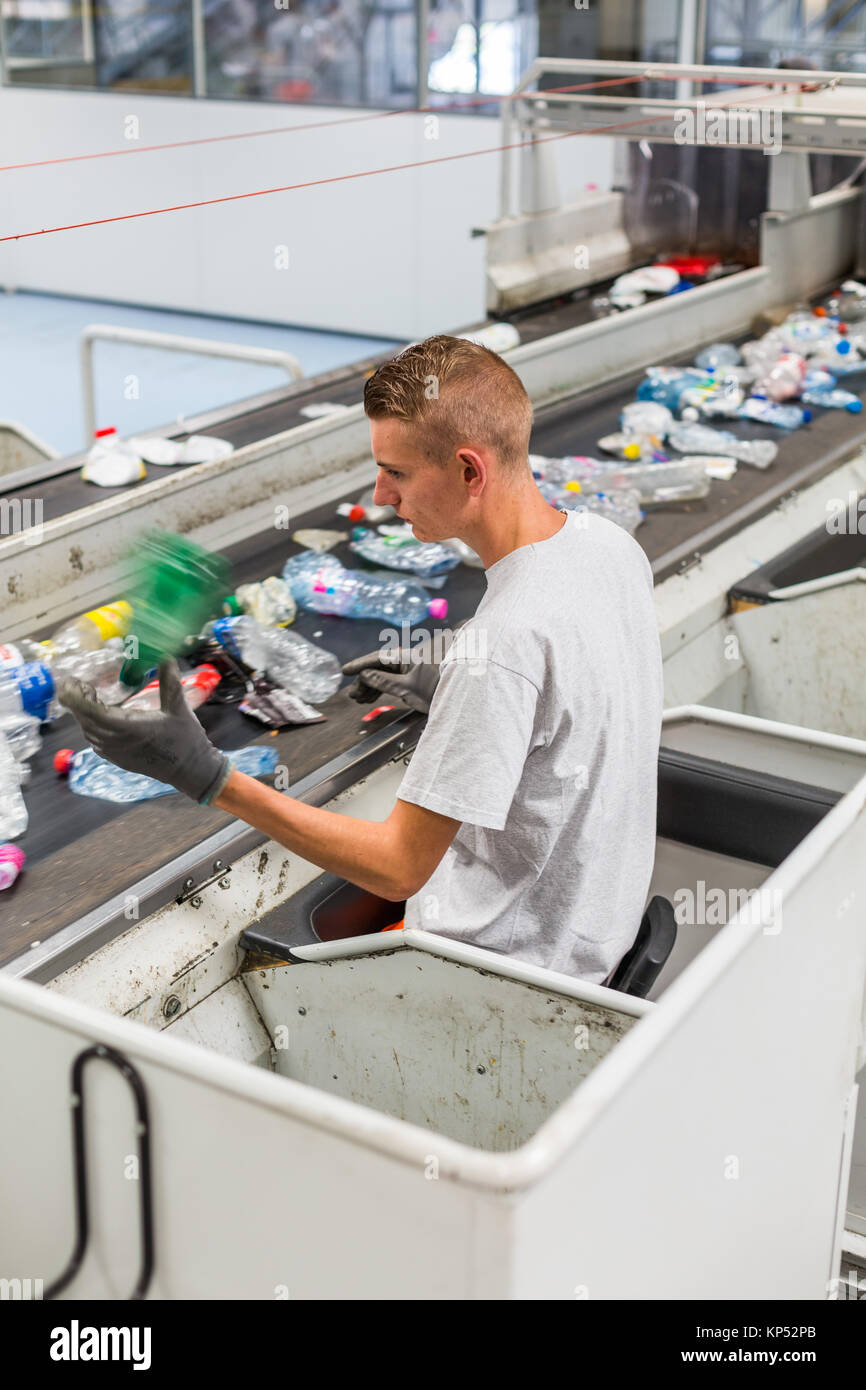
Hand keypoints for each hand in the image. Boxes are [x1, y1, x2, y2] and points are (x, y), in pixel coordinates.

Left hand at [59, 659, 232, 804]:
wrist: (189, 770)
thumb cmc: (185, 740)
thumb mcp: (179, 708)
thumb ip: (170, 682)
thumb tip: (166, 656)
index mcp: (127, 728)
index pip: (89, 711)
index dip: (75, 696)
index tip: (73, 681)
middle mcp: (115, 742)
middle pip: (83, 718)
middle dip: (77, 699)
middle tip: (81, 682)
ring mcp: (113, 752)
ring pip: (86, 729)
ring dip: (83, 711)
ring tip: (90, 694)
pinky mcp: (115, 758)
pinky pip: (94, 739)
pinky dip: (90, 723)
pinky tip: (99, 713)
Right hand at [341, 623, 465, 715]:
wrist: (463, 694)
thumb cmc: (438, 689)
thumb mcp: (408, 689)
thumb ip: (384, 682)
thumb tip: (365, 676)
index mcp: (406, 658)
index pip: (377, 659)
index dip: (359, 665)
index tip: (344, 671)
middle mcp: (408, 660)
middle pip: (380, 668)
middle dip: (365, 681)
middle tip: (353, 696)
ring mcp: (412, 668)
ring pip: (386, 674)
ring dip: (372, 686)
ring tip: (361, 700)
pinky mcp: (416, 677)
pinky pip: (395, 680)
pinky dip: (383, 688)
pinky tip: (374, 696)